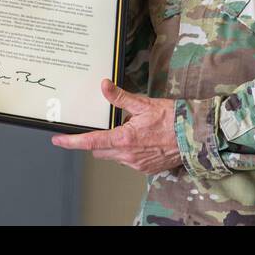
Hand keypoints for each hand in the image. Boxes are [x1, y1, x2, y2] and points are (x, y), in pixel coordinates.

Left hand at [50, 79, 181, 174]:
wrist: (195, 136)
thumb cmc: (172, 119)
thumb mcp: (144, 104)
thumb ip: (120, 97)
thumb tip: (104, 86)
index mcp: (123, 139)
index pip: (90, 143)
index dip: (72, 142)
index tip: (58, 140)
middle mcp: (127, 156)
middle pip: (100, 151)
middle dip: (98, 141)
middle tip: (107, 126)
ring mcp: (137, 165)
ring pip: (114, 156)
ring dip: (115, 145)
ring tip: (131, 130)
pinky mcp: (146, 169)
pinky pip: (128, 161)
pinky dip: (128, 151)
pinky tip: (141, 140)